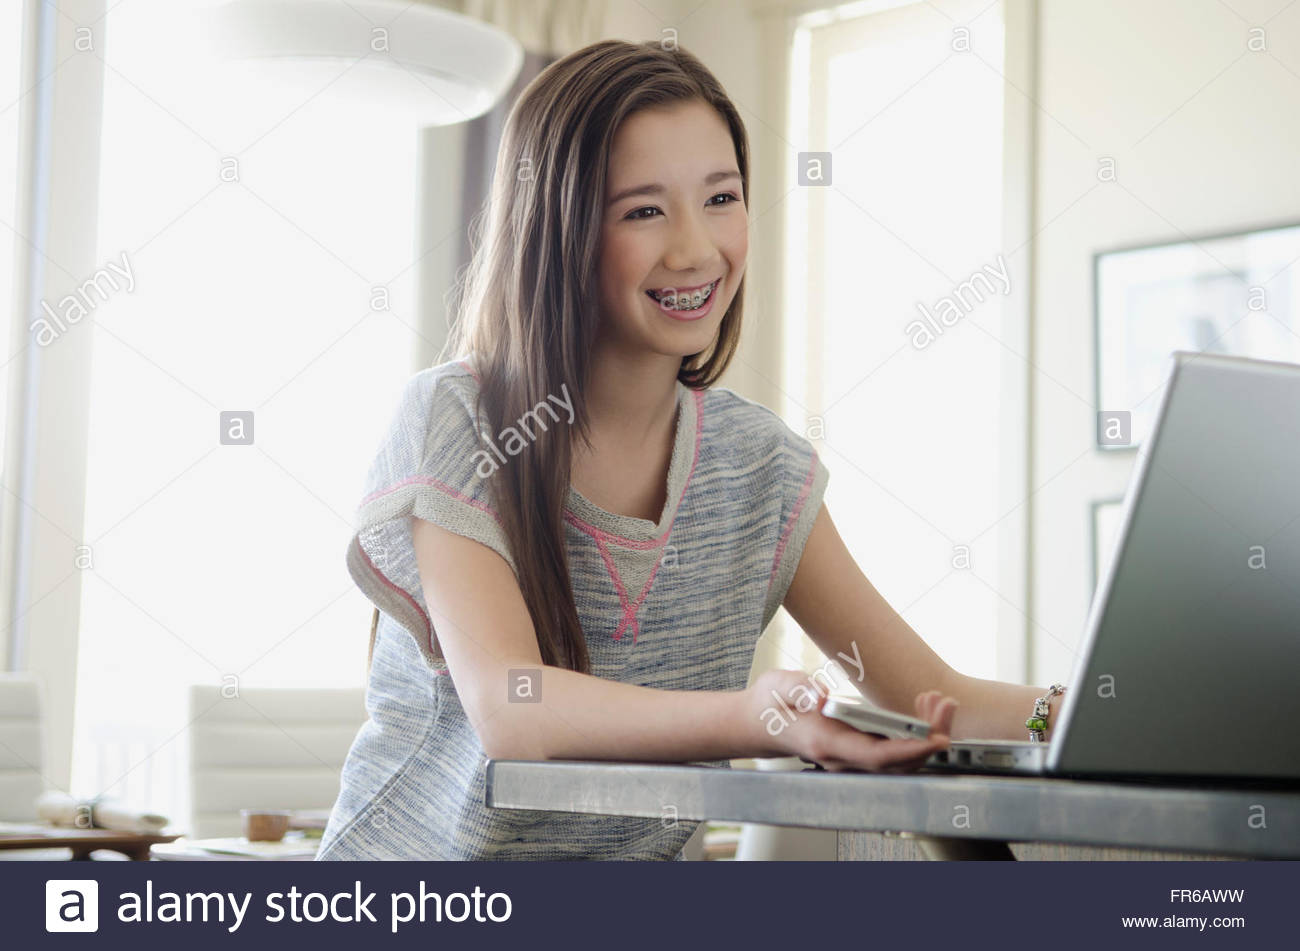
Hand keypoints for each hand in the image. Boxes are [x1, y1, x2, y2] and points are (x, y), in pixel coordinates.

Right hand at [746, 669, 955, 772]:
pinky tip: (922, 705)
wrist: (761, 721)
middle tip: (946, 706)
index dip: (909, 750)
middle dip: (929, 738)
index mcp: (825, 743)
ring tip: (938, 700)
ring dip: (926, 733)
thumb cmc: (771, 704)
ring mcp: (852, 756)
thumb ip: (798, 689)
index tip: (935, 740)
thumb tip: (819, 695)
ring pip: (900, 757)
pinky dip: (915, 730)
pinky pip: (894, 748)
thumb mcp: (779, 687)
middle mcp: (843, 757)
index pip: (875, 756)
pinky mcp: (859, 749)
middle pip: (897, 761)